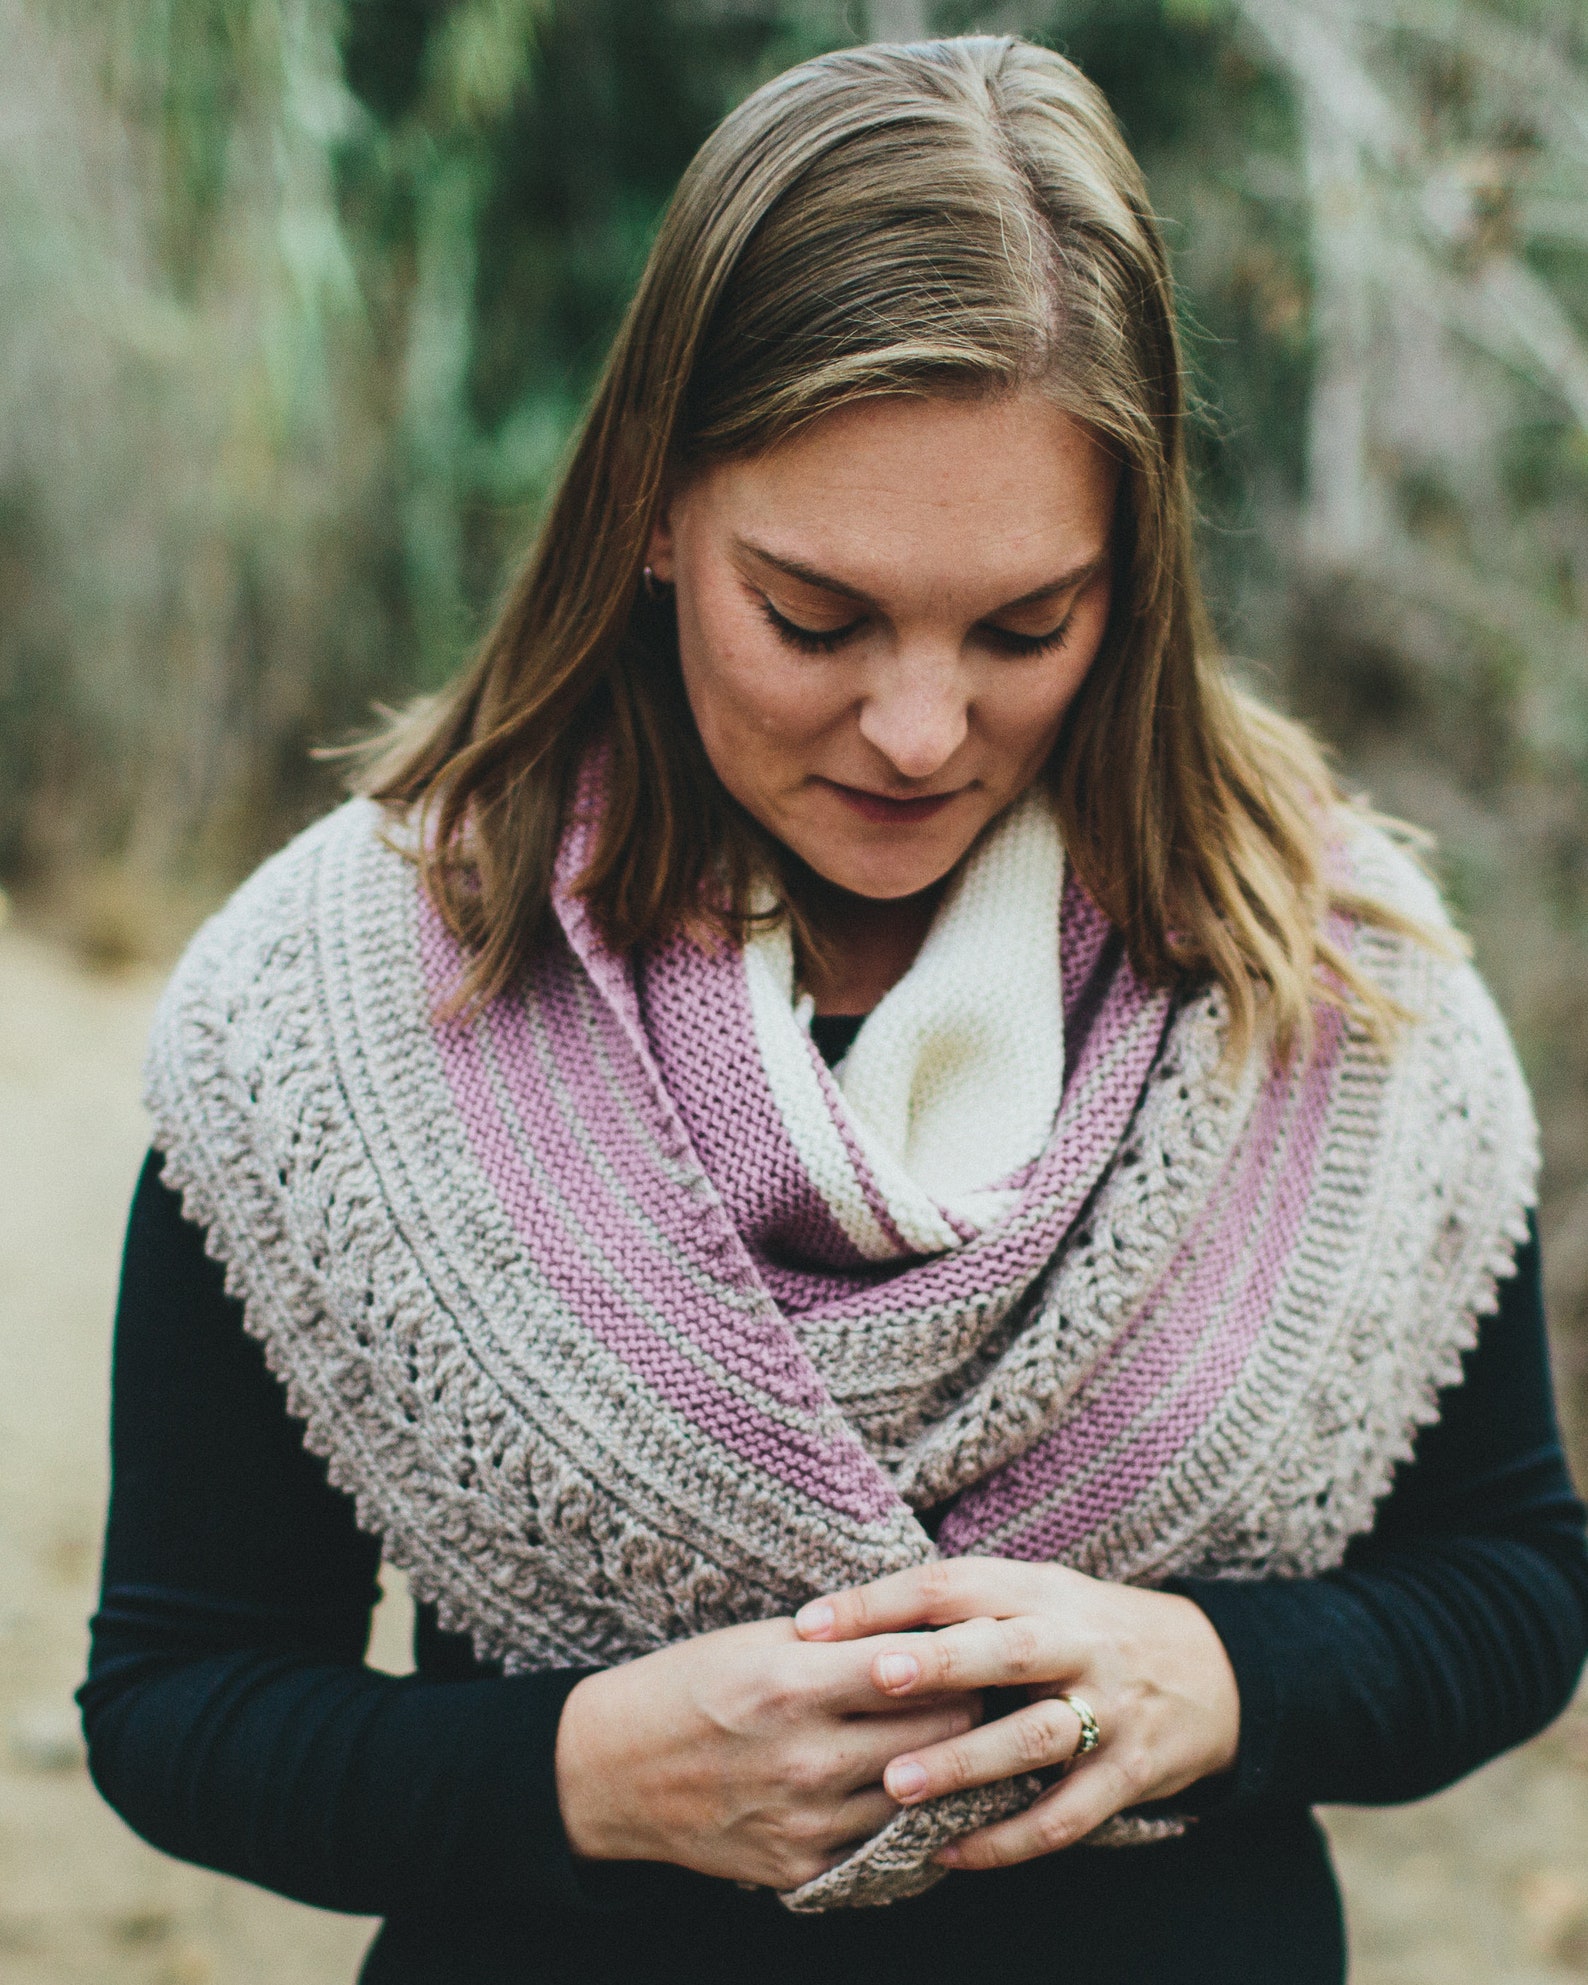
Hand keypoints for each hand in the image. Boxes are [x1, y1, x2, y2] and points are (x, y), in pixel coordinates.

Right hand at [554, 1616, 980, 1890]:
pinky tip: (915, 1788)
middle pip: (936, 1733)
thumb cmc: (690, 1684)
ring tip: (962, 1736)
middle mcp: (804, 1757)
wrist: (611, 1771)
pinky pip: (882, 1842)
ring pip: (921, 1793)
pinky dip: (905, 1815)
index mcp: (793, 1683)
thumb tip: (934, 1629)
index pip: (918, 1670)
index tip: (983, 1643)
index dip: (960, 1654)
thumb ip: (845, 1638)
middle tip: (985, 1687)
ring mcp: (804, 1821)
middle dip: (968, 1706)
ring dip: (946, 1765)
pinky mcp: (800, 1868)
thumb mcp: (761, 1640)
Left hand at [793, 1559, 1239, 1870]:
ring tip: (895, 1785)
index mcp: (1039, 1590)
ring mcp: (1110, 1710)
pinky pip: (1067, 1815)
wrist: (1209, 1670)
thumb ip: (962, 1610)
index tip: (810, 1622)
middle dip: (938, 1663)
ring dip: (964, 1762)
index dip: (881, 1600)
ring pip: (1034, 1737)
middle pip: (1004, 1648)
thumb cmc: (1083, 1631)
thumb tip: (847, 1628)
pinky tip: (949, 1851)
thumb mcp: (1036, 1595)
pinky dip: (1008, 1838)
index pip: (952, 1584)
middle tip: (871, 1678)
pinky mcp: (1131, 1774)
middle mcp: (1077, 1643)